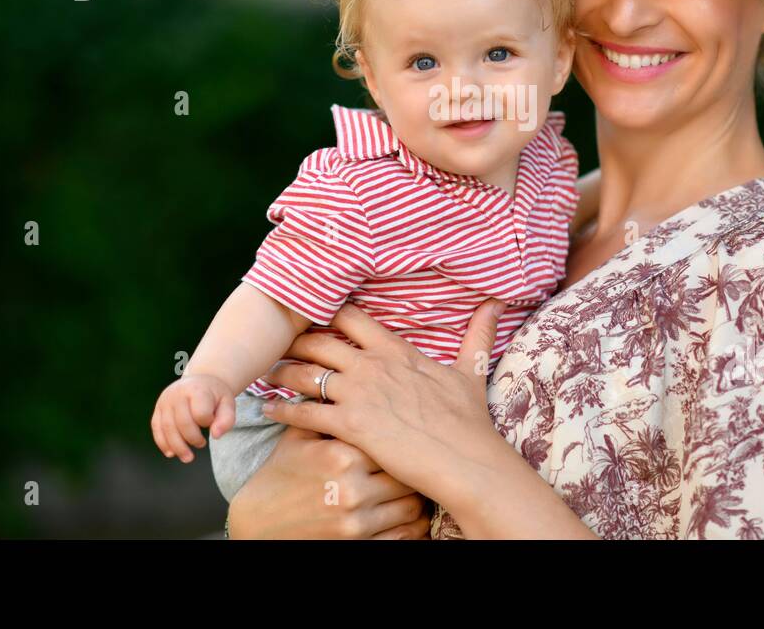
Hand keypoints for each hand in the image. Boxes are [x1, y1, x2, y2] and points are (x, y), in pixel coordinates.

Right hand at [150, 372, 235, 462]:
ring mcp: (165, 401)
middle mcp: (178, 393)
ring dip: (177, 447)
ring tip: (188, 457)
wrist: (199, 382)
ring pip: (167, 428)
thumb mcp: (227, 403)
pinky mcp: (158, 408)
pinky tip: (171, 453)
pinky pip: (157, 428)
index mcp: (197, 389)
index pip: (200, 413)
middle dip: (192, 439)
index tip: (211, 421)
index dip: (208, 422)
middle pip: (182, 423)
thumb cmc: (214, 395)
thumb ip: (226, 419)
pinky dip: (163, 443)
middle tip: (202, 444)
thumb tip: (216, 436)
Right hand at [227, 425, 429, 538]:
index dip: (402, 436)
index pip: (391, 438)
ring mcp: (357, 519)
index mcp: (340, 453)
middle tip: (419, 458)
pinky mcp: (358, 543)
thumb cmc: (280, 474)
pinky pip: (404, 534)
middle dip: (413, 466)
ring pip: (412, 504)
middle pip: (406, 471)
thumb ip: (326, 406)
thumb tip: (349, 372)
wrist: (257, 522)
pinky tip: (416, 514)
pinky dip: (415, 525)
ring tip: (418, 485)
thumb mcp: (298, 436)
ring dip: (418, 496)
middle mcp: (352, 486)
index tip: (408, 433)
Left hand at [258, 298, 507, 504]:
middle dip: (295, 341)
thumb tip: (496, 303)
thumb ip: (477, 335)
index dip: (328, 315)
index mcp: (395, 350)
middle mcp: (371, 365)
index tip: (311, 318)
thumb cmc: (468, 421)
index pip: (351, 318)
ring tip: (267, 374)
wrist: (465, 460)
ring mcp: (358, 394)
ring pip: (305, 374)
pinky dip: (282, 410)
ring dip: (282, 373)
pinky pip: (304, 413)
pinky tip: (269, 411)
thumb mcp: (470, 372)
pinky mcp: (349, 425)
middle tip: (277, 344)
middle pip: (319, 341)